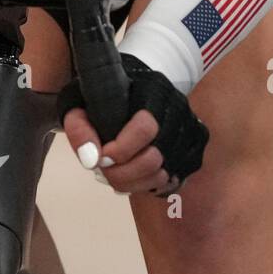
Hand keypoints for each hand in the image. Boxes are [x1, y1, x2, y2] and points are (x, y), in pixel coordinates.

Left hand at [58, 54, 207, 197]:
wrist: (135, 88)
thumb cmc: (105, 94)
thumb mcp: (81, 100)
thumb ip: (79, 126)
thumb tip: (91, 159)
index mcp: (153, 89)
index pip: (145, 128)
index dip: (120, 150)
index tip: (101, 156)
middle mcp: (178, 110)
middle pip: (155, 158)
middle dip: (122, 173)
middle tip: (103, 170)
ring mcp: (190, 131)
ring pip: (163, 175)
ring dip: (132, 183)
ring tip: (113, 175)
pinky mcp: (193, 151)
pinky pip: (172, 182)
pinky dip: (148, 186)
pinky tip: (132, 176)